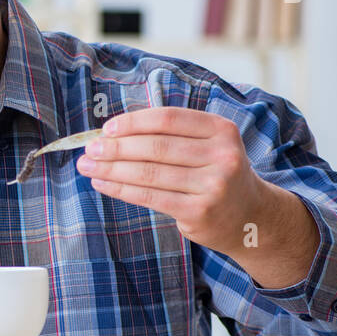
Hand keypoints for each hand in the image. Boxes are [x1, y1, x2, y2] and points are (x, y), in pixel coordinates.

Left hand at [75, 107, 318, 287]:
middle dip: (116, 147)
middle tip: (90, 149)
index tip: (107, 128)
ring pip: (149, 173)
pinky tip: (102, 183)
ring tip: (87, 166)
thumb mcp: (207, 145)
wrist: (249, 217)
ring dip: (111, 169)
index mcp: (221, 130)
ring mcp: (213, 185)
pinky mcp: (199, 211)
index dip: (133, 122)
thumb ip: (170, 135)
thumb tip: (112, 133)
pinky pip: (149, 197)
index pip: (168, 119)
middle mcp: (222, 155)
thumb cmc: (215, 174)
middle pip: (155, 146)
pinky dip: (120, 189)